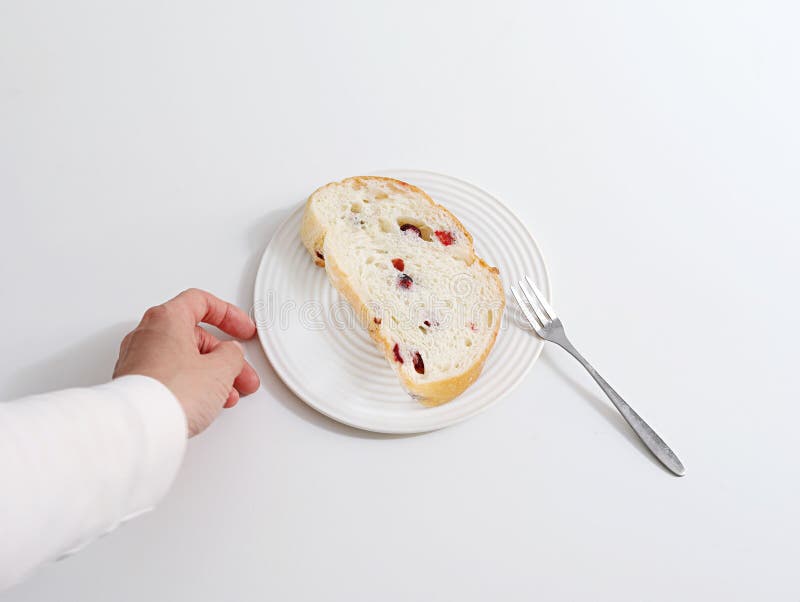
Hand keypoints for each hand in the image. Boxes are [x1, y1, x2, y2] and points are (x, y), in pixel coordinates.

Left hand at [113, 288, 260, 436]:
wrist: (141, 427)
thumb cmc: (170, 392)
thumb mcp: (220, 369)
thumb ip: (232, 355)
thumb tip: (231, 354)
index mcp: (166, 319)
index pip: (201, 302)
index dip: (228, 314)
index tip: (242, 327)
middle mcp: (147, 335)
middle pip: (193, 336)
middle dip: (222, 355)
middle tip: (239, 369)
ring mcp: (137, 360)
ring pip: (183, 359)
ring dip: (210, 374)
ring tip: (227, 393)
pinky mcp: (135, 385)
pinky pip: (169, 377)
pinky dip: (190, 385)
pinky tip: (205, 401)